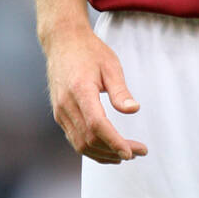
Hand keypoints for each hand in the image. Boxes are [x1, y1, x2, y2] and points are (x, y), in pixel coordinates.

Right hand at [45, 24, 146, 164]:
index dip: (114, 142)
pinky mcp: (60, 115)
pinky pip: (74, 139)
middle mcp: (66, 104)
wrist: (62, 42)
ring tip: (126, 154)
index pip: (97, 125)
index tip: (131, 152)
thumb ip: (120, 91)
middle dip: (114, 151)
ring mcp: (60, 112)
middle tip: (138, 152)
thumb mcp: (110, 66)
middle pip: (89, 139)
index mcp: (80, 90)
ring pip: (80, 144)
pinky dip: (92, 149)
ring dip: (104, 154)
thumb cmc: (88, 52)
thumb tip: (134, 110)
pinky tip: (108, 150)